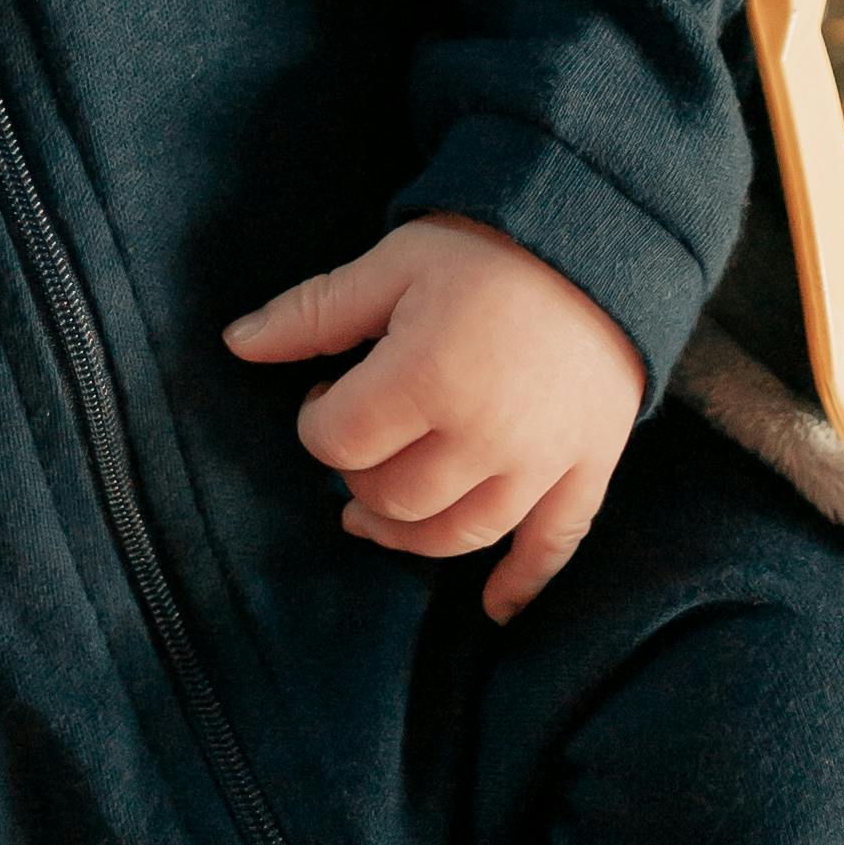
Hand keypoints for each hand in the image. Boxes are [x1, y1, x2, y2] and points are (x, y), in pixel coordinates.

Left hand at [222, 216, 639, 622]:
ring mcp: (542, 462)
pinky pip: (553, 545)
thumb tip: (235, 344)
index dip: (316, 422)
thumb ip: (312, 312)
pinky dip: (522, 583)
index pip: (338, 443)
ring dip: (408, 536)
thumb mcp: (394, 262)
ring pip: (458, 534)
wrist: (608, 234)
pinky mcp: (588, 468)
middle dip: (359, 476)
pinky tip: (493, 610)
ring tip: (377, 519)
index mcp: (428, 378)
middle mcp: (486, 436)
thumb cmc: (490, 245)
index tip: (326, 393)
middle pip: (394, 499)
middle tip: (360, 440)